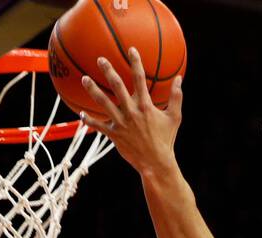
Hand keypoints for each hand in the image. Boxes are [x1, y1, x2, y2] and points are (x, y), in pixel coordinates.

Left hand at [80, 50, 182, 176]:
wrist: (156, 163)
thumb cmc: (166, 140)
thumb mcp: (174, 117)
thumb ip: (176, 97)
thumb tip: (179, 79)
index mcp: (145, 105)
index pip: (139, 78)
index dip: (135, 62)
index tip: (130, 50)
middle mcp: (131, 111)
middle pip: (117, 85)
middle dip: (108, 70)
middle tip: (100, 60)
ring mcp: (121, 123)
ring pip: (104, 103)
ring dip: (93, 90)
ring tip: (84, 79)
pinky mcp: (115, 135)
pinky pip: (99, 126)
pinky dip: (89, 121)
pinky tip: (82, 114)